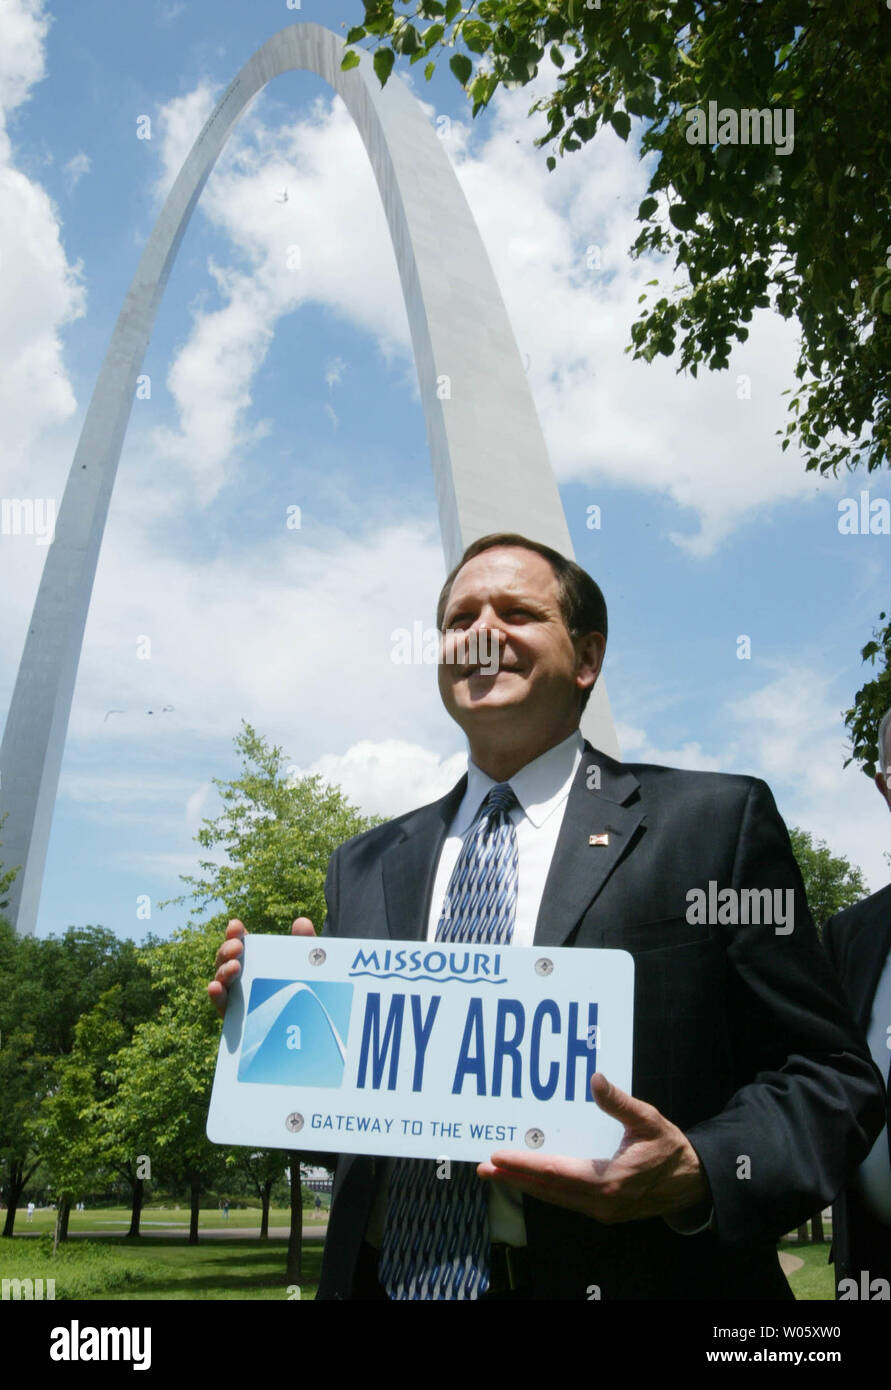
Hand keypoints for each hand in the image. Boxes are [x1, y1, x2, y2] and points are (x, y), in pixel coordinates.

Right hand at [208, 916, 315, 1017]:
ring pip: (221, 980)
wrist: (306, 1021)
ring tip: (234, 967)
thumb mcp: (305, 963)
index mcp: (254, 958)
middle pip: (226, 959)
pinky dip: (216, 995)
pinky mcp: (234, 1017)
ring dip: (224, 971)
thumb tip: (302, 922)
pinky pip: (222, 1006)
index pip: (239, 941)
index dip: (234, 933)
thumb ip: (304, 942)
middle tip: (237, 947)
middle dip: (228, 950)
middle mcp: (240, 975)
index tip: (235, 925)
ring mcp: (235, 995)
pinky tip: (215, 987)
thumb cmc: (302, 985)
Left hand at [477, 1073, 708, 1223]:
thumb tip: (596, 1079)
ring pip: (555, 1198)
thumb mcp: (648, 1121)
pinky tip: (529, 1178)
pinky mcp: (603, 1211)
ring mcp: (601, 1210)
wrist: (693, 1183)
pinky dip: (544, 1189)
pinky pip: (566, 1200)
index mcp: (610, 1181)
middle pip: (548, 1190)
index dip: (526, 1165)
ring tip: (497, 1172)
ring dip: (525, 1184)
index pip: (557, 1173)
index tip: (499, 1155)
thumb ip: (620, 1103)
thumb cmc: (669, 1149)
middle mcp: (601, 1202)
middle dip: (514, 1177)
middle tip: (484, 1166)